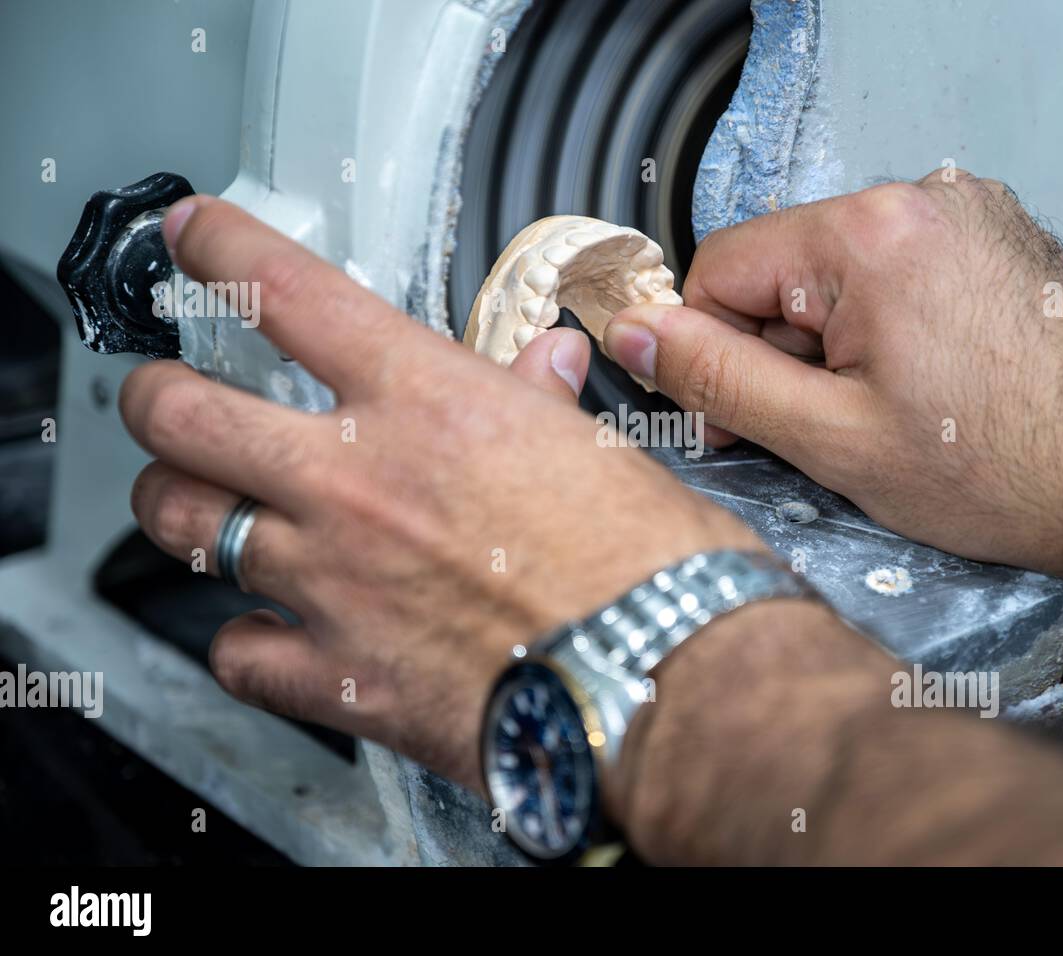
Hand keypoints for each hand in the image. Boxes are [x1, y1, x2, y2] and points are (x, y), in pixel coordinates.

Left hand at [120, 196, 760, 789]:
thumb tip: (546, 364)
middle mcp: (357, 482)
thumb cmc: (653, 569)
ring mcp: (332, 580)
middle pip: (183, 412)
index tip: (194, 237)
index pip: (286, 292)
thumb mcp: (602, 452)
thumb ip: (541, 404)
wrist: (664, 684)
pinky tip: (268, 634)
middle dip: (155, 395)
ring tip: (196, 505)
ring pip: (182, 524)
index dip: (219, 249)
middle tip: (166, 397)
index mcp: (429, 404)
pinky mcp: (335, 676)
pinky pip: (234, 653)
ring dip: (178, 506)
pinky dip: (241, 641)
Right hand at [605, 170, 1062, 582]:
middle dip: (776, 352)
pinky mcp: (990, 231)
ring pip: (833, 274)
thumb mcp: (828, 438)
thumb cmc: (992, 471)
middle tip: (812, 431)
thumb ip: (717, 377)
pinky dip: (878, 326)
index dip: (710, 351)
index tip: (735, 418)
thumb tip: (633, 331)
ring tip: (879, 412)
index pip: (721, 269)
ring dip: (828, 344)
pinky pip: (891, 270)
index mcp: (866, 234)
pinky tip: (915, 383)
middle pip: (780, 269)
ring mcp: (962, 208)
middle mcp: (916, 195)